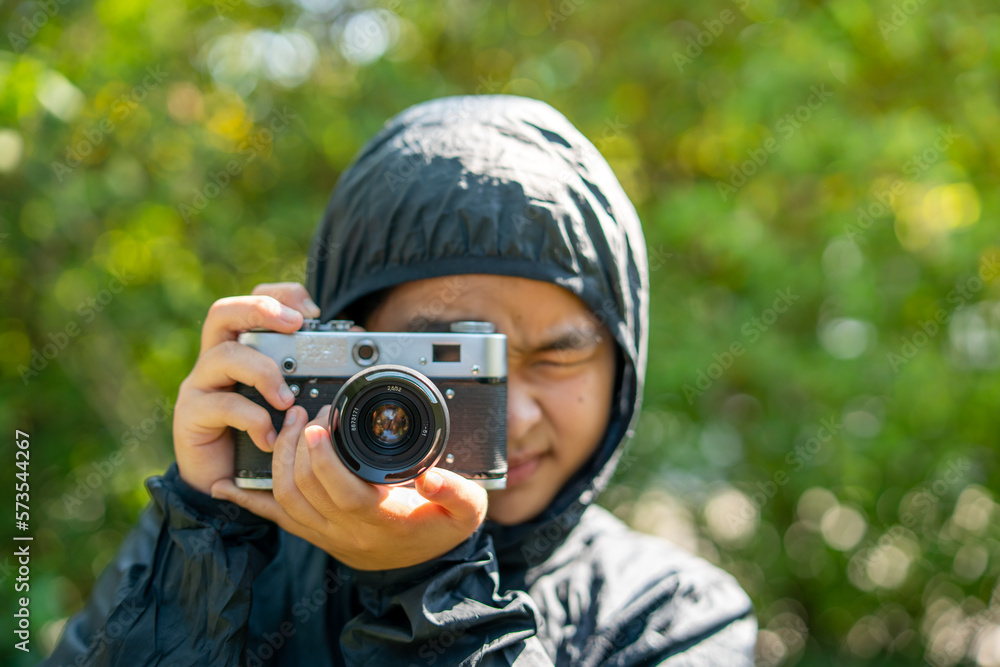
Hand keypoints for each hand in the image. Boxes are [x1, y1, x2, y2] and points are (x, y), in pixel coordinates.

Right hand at [173, 283, 319, 494]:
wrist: (226, 480)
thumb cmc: (262, 432)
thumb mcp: (291, 399)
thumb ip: (314, 373)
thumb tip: (359, 342)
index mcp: (243, 348)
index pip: (253, 303)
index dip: (279, 296)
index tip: (311, 312)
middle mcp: (217, 358)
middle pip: (224, 312)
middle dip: (260, 310)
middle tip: (295, 324)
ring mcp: (201, 384)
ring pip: (224, 356)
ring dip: (263, 372)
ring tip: (287, 400)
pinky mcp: (191, 414)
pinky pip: (222, 405)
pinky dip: (253, 420)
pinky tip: (269, 438)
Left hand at [209, 406, 488, 570]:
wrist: (424, 564)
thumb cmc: (441, 528)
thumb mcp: (467, 510)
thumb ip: (456, 491)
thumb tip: (432, 475)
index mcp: (380, 519)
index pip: (341, 490)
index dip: (323, 456)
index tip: (320, 421)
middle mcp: (346, 530)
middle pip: (303, 489)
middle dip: (296, 446)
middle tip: (303, 411)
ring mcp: (325, 534)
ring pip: (284, 499)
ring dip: (279, 458)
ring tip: (289, 424)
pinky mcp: (313, 533)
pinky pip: (274, 518)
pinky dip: (248, 500)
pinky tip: (225, 486)